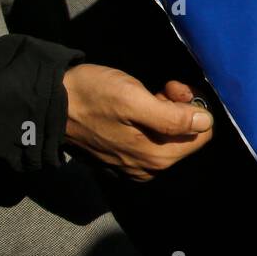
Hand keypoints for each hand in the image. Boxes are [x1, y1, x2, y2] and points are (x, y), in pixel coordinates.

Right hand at [63, 64, 212, 180]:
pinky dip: (150, 120)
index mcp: (156, 158)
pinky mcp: (122, 157)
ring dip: (166, 111)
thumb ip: (172, 116)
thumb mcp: (133, 98)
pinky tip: (135, 106)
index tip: (172, 88)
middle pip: (186, 136)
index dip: (193, 108)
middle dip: (180, 108)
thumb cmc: (91, 95)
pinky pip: (151, 139)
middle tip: (161, 87)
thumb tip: (207, 123)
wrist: (49, 103)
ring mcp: (134, 165)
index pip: (202, 135)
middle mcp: (149, 168)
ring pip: (170, 135)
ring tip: (147, 93)